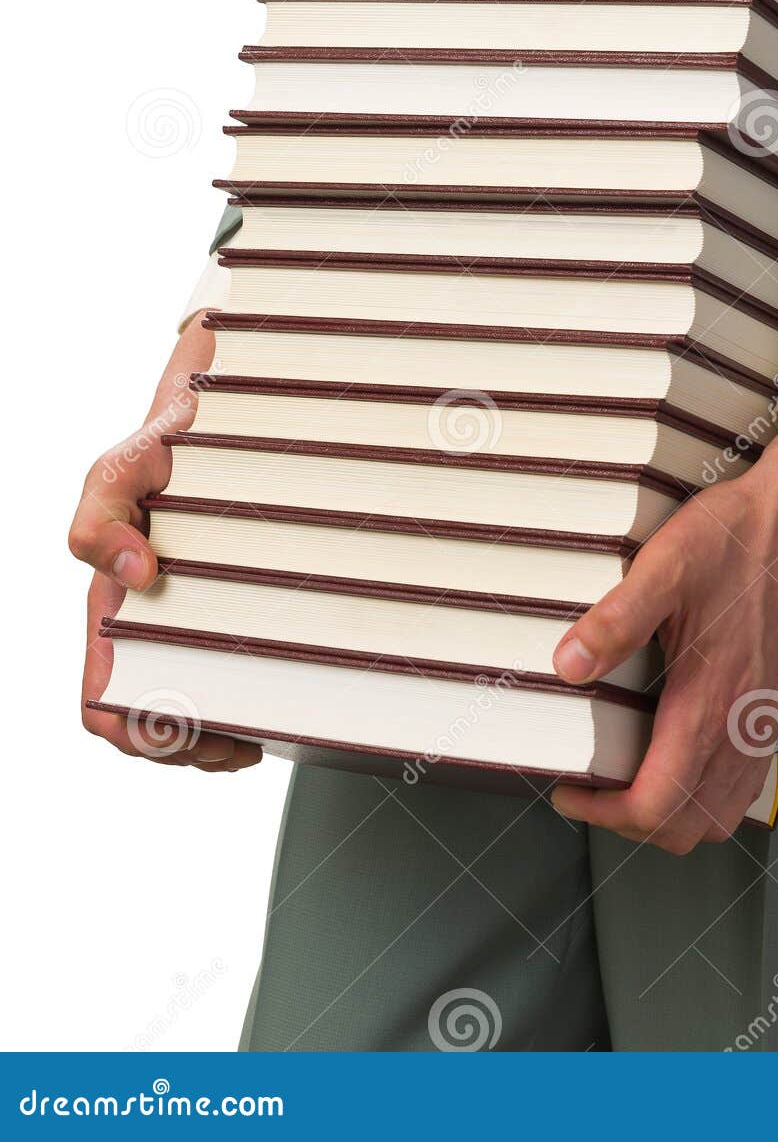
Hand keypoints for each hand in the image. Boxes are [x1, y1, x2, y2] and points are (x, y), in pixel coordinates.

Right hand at [68, 317, 261, 771]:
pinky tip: (280, 696)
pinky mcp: (236, 612)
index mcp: (112, 609)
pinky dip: (255, 702)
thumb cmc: (162, 450)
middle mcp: (149, 626)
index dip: (135, 732)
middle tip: (240, 742)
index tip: (183, 730)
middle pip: (154, 726)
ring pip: (197, 713)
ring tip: (264, 729)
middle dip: (193, 749)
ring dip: (225, 737)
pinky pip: (238, 675)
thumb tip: (131, 575)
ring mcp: (191, 624)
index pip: (104, 701)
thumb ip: (101, 517)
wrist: (216, 423)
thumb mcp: (121, 470)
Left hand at [550, 401, 777, 852]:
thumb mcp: (666, 565)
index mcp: (710, 699)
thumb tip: (568, 665)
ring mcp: (763, 719)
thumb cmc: (737, 537)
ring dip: (672, 815)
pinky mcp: (775, 705)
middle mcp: (742, 723)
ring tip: (629, 781)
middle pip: (688, 827)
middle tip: (592, 790)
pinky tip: (679, 754)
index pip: (658, 804)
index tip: (569, 790)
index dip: (604, 814)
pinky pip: (744, 783)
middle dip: (633, 824)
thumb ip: (617, 619)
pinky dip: (706, 794)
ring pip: (721, 813)